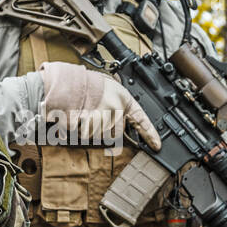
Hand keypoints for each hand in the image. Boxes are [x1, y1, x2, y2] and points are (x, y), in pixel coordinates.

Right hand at [37, 61, 161, 150]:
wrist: (69, 80)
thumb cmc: (88, 84)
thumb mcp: (111, 90)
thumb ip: (118, 106)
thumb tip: (120, 127)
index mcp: (123, 100)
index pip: (141, 120)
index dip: (149, 134)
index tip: (156, 146)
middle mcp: (116, 109)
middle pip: (115, 134)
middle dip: (103, 130)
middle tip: (94, 117)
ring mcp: (102, 117)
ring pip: (98, 136)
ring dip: (88, 130)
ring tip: (84, 113)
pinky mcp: (87, 124)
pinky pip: (84, 135)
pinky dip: (78, 130)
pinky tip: (76, 117)